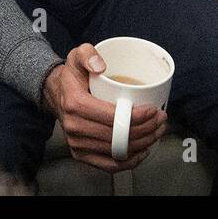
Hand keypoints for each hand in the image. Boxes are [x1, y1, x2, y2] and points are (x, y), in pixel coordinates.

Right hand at [41, 44, 166, 172]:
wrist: (56, 95)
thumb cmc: (72, 77)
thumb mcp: (77, 56)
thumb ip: (87, 54)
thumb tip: (100, 65)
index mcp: (75, 104)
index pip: (112, 117)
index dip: (137, 117)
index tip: (153, 110)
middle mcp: (74, 127)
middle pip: (118, 136)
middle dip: (146, 130)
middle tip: (161, 120)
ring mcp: (77, 144)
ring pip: (117, 151)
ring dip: (143, 144)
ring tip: (157, 131)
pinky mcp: (81, 154)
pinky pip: (108, 165)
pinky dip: (128, 161)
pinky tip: (142, 151)